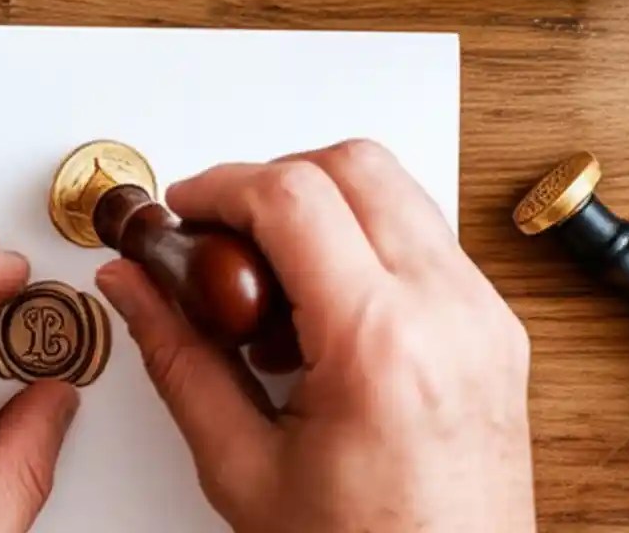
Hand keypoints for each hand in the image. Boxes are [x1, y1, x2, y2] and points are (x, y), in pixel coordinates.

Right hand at [95, 140, 534, 532]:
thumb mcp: (242, 465)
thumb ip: (178, 358)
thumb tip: (132, 286)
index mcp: (383, 344)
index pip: (294, 195)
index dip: (220, 186)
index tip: (184, 211)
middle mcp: (451, 313)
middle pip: (355, 164)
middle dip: (271, 178)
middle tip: (219, 234)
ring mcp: (485, 316)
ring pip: (395, 188)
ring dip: (320, 206)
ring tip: (268, 284)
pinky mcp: (496, 328)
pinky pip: (422, 238)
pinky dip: (361, 241)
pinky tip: (319, 310)